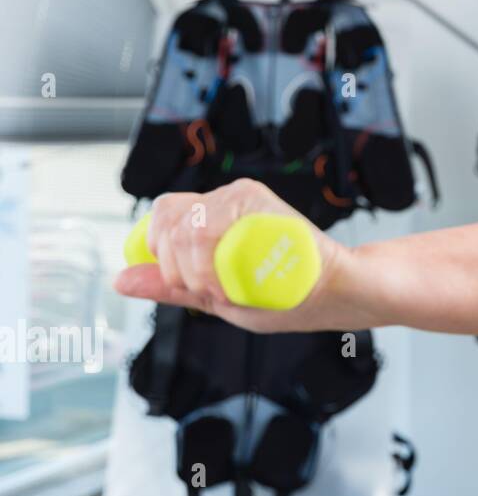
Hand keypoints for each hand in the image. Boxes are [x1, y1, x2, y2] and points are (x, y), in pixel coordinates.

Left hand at [112, 178, 353, 332]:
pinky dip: (210, 264)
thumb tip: (120, 280)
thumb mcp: (218, 297)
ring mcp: (239, 198)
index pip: (161, 217)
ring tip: (227, 286)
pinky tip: (235, 278)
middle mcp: (223, 201)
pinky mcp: (255, 199)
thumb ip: (170, 287)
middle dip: (174, 266)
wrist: (339, 290)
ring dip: (195, 269)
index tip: (184, 280)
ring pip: (183, 227)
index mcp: (212, 220)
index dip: (158, 251)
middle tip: (209, 287)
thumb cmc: (288, 296)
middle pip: (165, 218)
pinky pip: (206, 226)